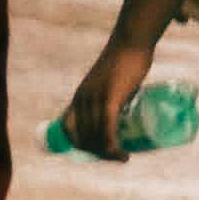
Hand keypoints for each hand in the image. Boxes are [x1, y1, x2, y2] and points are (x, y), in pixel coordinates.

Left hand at [62, 36, 152, 159]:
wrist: (131, 41)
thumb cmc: (125, 60)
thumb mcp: (110, 82)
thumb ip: (110, 96)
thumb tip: (120, 111)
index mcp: (79, 97)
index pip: (67, 129)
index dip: (78, 145)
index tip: (97, 151)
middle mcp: (82, 100)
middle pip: (82, 138)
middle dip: (97, 153)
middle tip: (116, 155)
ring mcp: (95, 99)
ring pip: (95, 138)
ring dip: (108, 154)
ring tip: (122, 157)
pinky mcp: (110, 98)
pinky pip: (106, 130)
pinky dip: (113, 147)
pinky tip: (122, 154)